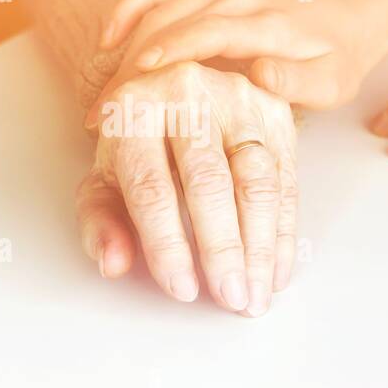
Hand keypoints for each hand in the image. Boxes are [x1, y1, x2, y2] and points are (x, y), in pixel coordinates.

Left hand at [76, 61, 297, 316]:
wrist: (168, 90)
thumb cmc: (136, 144)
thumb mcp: (104, 179)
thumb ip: (100, 223)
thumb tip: (113, 263)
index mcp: (134, 112)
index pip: (151, 186)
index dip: (168, 244)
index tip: (183, 289)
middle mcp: (187, 96)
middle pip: (209, 182)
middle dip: (222, 249)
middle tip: (230, 297)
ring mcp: (236, 100)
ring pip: (256, 181)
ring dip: (260, 246)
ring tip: (256, 293)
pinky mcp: (274, 112)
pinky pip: (286, 179)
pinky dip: (283, 231)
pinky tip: (275, 269)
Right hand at [87, 0, 387, 119]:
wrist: (348, 14)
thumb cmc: (336, 57)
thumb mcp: (332, 82)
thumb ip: (298, 81)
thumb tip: (262, 74)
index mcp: (266, 23)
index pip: (208, 32)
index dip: (169, 53)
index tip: (135, 81)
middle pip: (171, 24)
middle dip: (132, 69)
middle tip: (105, 114)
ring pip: (157, 9)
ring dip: (123, 50)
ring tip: (101, 94)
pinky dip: (129, 8)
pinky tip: (107, 39)